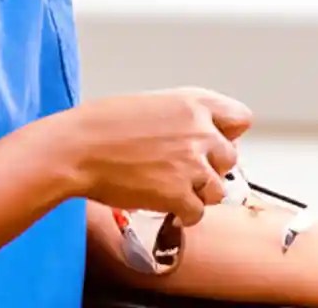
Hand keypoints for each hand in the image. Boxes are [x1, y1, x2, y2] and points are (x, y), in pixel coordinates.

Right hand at [60, 87, 252, 225]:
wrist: (77, 149)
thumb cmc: (102, 125)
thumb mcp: (153, 104)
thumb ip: (184, 117)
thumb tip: (203, 136)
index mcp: (194, 102)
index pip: (241, 118)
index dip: (227, 134)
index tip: (212, 144)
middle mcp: (200, 131)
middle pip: (230, 158)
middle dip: (210, 168)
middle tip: (183, 171)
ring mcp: (192, 163)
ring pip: (217, 190)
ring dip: (197, 193)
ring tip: (169, 188)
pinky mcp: (178, 193)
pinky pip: (197, 213)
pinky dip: (182, 214)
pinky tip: (164, 204)